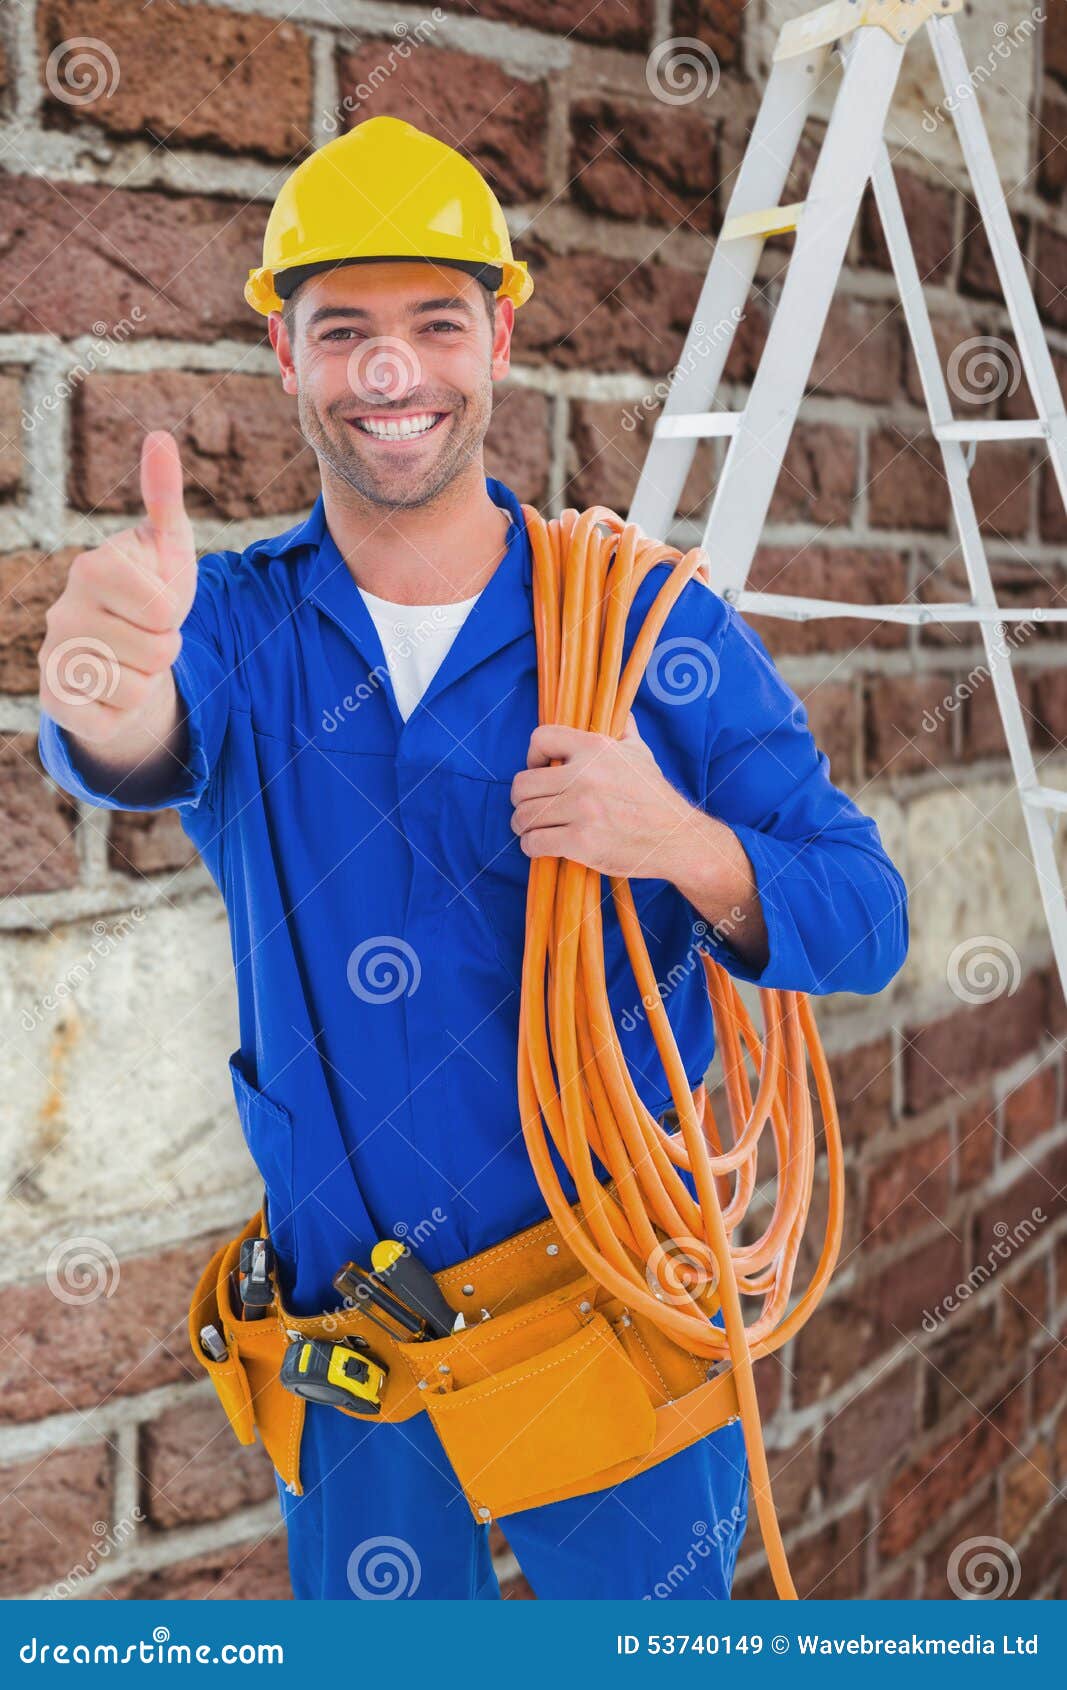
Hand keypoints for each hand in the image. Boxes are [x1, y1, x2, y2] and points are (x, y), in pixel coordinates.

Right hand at [38, 431, 196, 746]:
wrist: (121, 652)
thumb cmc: (149, 593)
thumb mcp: (168, 548)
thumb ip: (163, 497)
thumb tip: (159, 437)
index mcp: (93, 567)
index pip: (163, 608)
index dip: (172, 613)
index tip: (155, 604)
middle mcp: (63, 609)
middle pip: (158, 651)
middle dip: (164, 649)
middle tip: (144, 635)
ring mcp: (53, 656)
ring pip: (138, 689)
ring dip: (146, 680)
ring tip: (129, 661)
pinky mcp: (55, 701)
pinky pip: (113, 720)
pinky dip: (124, 712)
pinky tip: (109, 690)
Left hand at [512, 714, 768, 967]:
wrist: (675, 838)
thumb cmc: (654, 795)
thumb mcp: (640, 753)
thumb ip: (624, 729)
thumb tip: (619, 709)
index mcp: (595, 748)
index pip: (540, 738)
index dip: (533, 755)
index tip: (539, 769)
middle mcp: (584, 776)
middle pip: (522, 784)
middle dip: (521, 797)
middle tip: (530, 805)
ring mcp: (581, 811)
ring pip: (524, 816)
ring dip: (523, 824)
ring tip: (532, 827)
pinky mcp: (580, 843)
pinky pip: (534, 842)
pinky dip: (531, 846)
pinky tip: (541, 845)